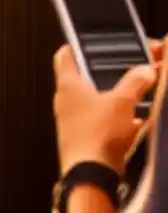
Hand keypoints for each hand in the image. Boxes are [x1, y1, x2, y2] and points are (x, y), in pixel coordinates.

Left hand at [52, 42, 160, 175]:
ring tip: (145, 89)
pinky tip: (140, 120)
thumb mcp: (123, 101)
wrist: (92, 174)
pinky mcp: (87, 136)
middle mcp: (68, 101)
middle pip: (90, 76)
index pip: (67, 54)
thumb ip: (136, 80)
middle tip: (138, 64)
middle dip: (116, 69)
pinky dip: (123, 116)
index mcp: (69, 85)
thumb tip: (146, 70)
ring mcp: (76, 120)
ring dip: (122, 93)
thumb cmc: (97, 137)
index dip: (80, 43)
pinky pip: (107, 120)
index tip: (96, 38)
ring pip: (101, 98)